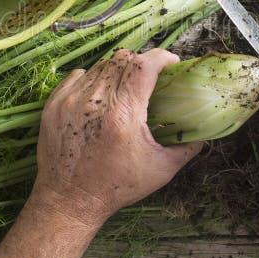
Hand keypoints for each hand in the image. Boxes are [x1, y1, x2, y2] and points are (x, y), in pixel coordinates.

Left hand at [31, 48, 203, 226]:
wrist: (69, 200)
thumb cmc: (116, 187)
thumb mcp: (160, 170)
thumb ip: (185, 148)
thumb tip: (203, 131)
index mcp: (123, 115)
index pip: (143, 65)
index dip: (161, 57)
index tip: (171, 63)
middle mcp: (94, 102)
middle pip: (122, 59)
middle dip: (141, 63)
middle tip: (150, 78)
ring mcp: (71, 100)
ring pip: (101, 65)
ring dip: (118, 71)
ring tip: (125, 88)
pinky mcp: (54, 104)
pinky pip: (79, 75)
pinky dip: (94, 78)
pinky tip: (101, 96)